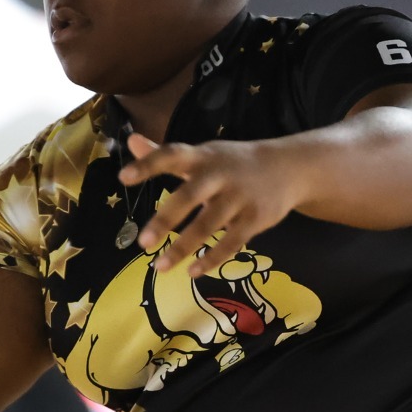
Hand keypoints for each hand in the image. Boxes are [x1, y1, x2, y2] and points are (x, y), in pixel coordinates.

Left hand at [119, 134, 301, 276]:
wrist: (288, 167)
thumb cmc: (232, 163)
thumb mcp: (201, 154)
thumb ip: (164, 153)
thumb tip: (130, 140)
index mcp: (202, 157)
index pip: (171, 155)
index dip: (148, 164)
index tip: (123, 177)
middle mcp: (220, 175)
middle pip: (190, 195)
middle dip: (166, 218)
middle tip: (143, 242)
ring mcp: (240, 197)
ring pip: (209, 225)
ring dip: (183, 247)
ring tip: (160, 267)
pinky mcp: (256, 218)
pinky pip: (231, 242)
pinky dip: (212, 258)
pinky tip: (192, 271)